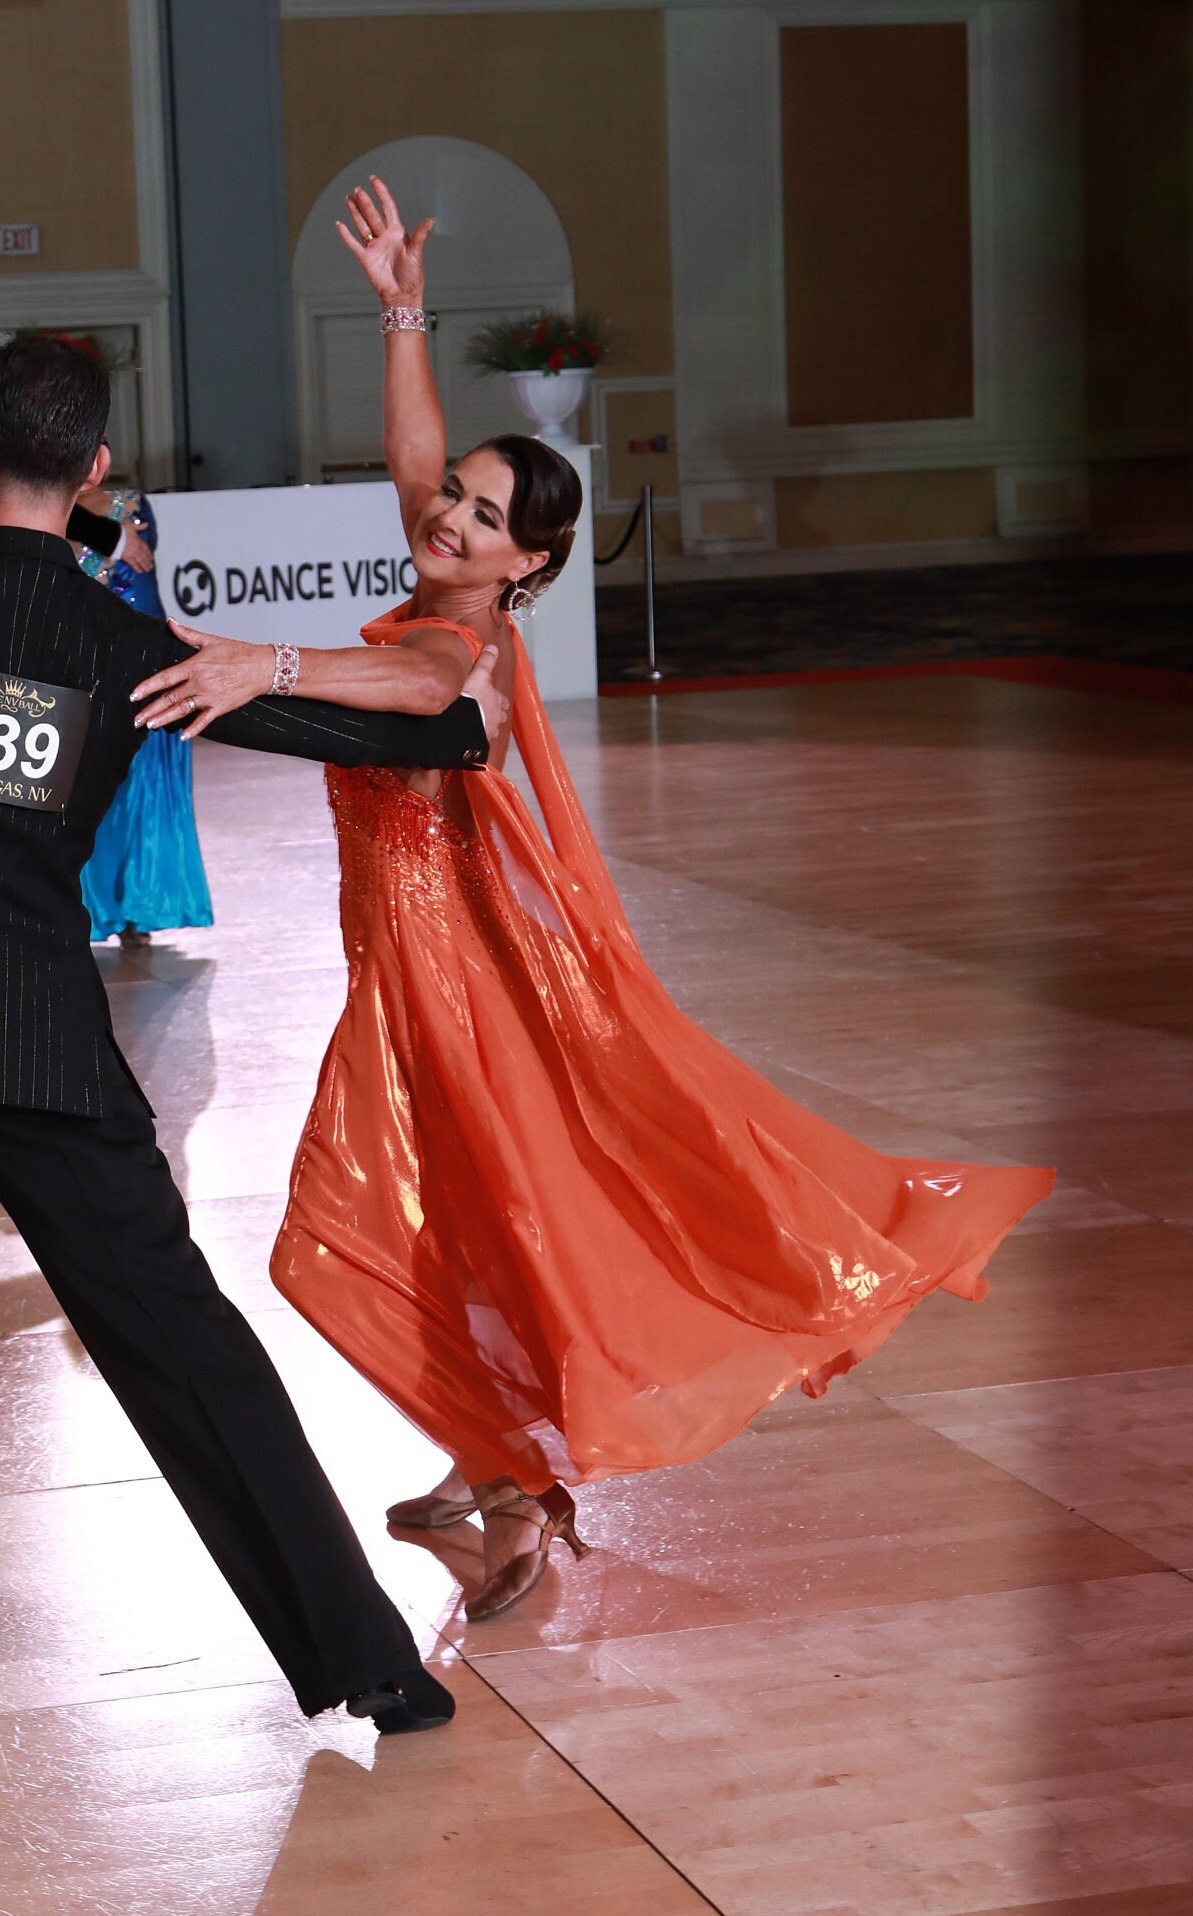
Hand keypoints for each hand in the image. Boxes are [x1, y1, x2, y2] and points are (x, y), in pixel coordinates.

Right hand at [120, 525, 152, 572]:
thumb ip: (139, 527)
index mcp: (139, 541)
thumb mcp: (131, 526)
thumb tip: (147, 524)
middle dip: (148, 562)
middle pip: (145, 557)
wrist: (113, 536)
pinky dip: (137, 568)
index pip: (146, 548)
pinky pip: (134, 565)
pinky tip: (140, 571)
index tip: (151, 557)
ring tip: (147, 570)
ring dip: (145, 566)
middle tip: (151, 566)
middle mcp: (138, 549)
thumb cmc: (121, 530)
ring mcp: (133, 554)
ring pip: (141, 561)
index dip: (149, 553)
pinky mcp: (127, 558)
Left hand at [131, 620, 274, 738]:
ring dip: (165, 719)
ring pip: (182, 710)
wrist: (262, 667)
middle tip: (136, 719)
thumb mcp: (210, 640)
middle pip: (169, 698)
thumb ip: (187, 634)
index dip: (147, 687)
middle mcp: (199, 683)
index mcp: (194, 666)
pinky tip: (182, 736)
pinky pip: (204, 720)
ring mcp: (210, 697)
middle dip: (150, 710)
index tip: (134, 695)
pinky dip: (193, 729)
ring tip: (151, 725)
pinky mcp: (220, 707)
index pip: (165, 678)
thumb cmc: (238, 652)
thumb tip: (171, 623)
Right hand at [337, 175, 433, 309]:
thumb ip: (420, 235)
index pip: (387, 208)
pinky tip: (339, 224)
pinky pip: (353, 244)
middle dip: (365, 202)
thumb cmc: (412, 276)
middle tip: (358, 189)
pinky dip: (346, 235)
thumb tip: (431, 220)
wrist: (402, 295)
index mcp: (397, 233)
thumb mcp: (417, 253)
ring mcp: (374, 247)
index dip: (381, 193)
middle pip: (372, 214)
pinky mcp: (365, 258)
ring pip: (362, 225)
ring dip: (355, 212)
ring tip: (349, 198)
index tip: (374, 180)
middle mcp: (384, 237)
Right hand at [462, 645, 507, 742]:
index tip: (497, 699)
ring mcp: (487, 731)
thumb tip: (493, 649)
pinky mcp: (477, 741)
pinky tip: (469, 737)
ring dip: (486, 726)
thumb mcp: (479, 673)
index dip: (499, 699)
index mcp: (496, 701)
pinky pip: (479, 740)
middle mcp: (495, 718)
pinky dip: (475, 737)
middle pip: (500, 717)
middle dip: (495, 714)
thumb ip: (486, 661)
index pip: (502, 700)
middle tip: (488, 712)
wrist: (460, 720)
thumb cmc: (470, 698)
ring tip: (478, 725)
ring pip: (491, 729)